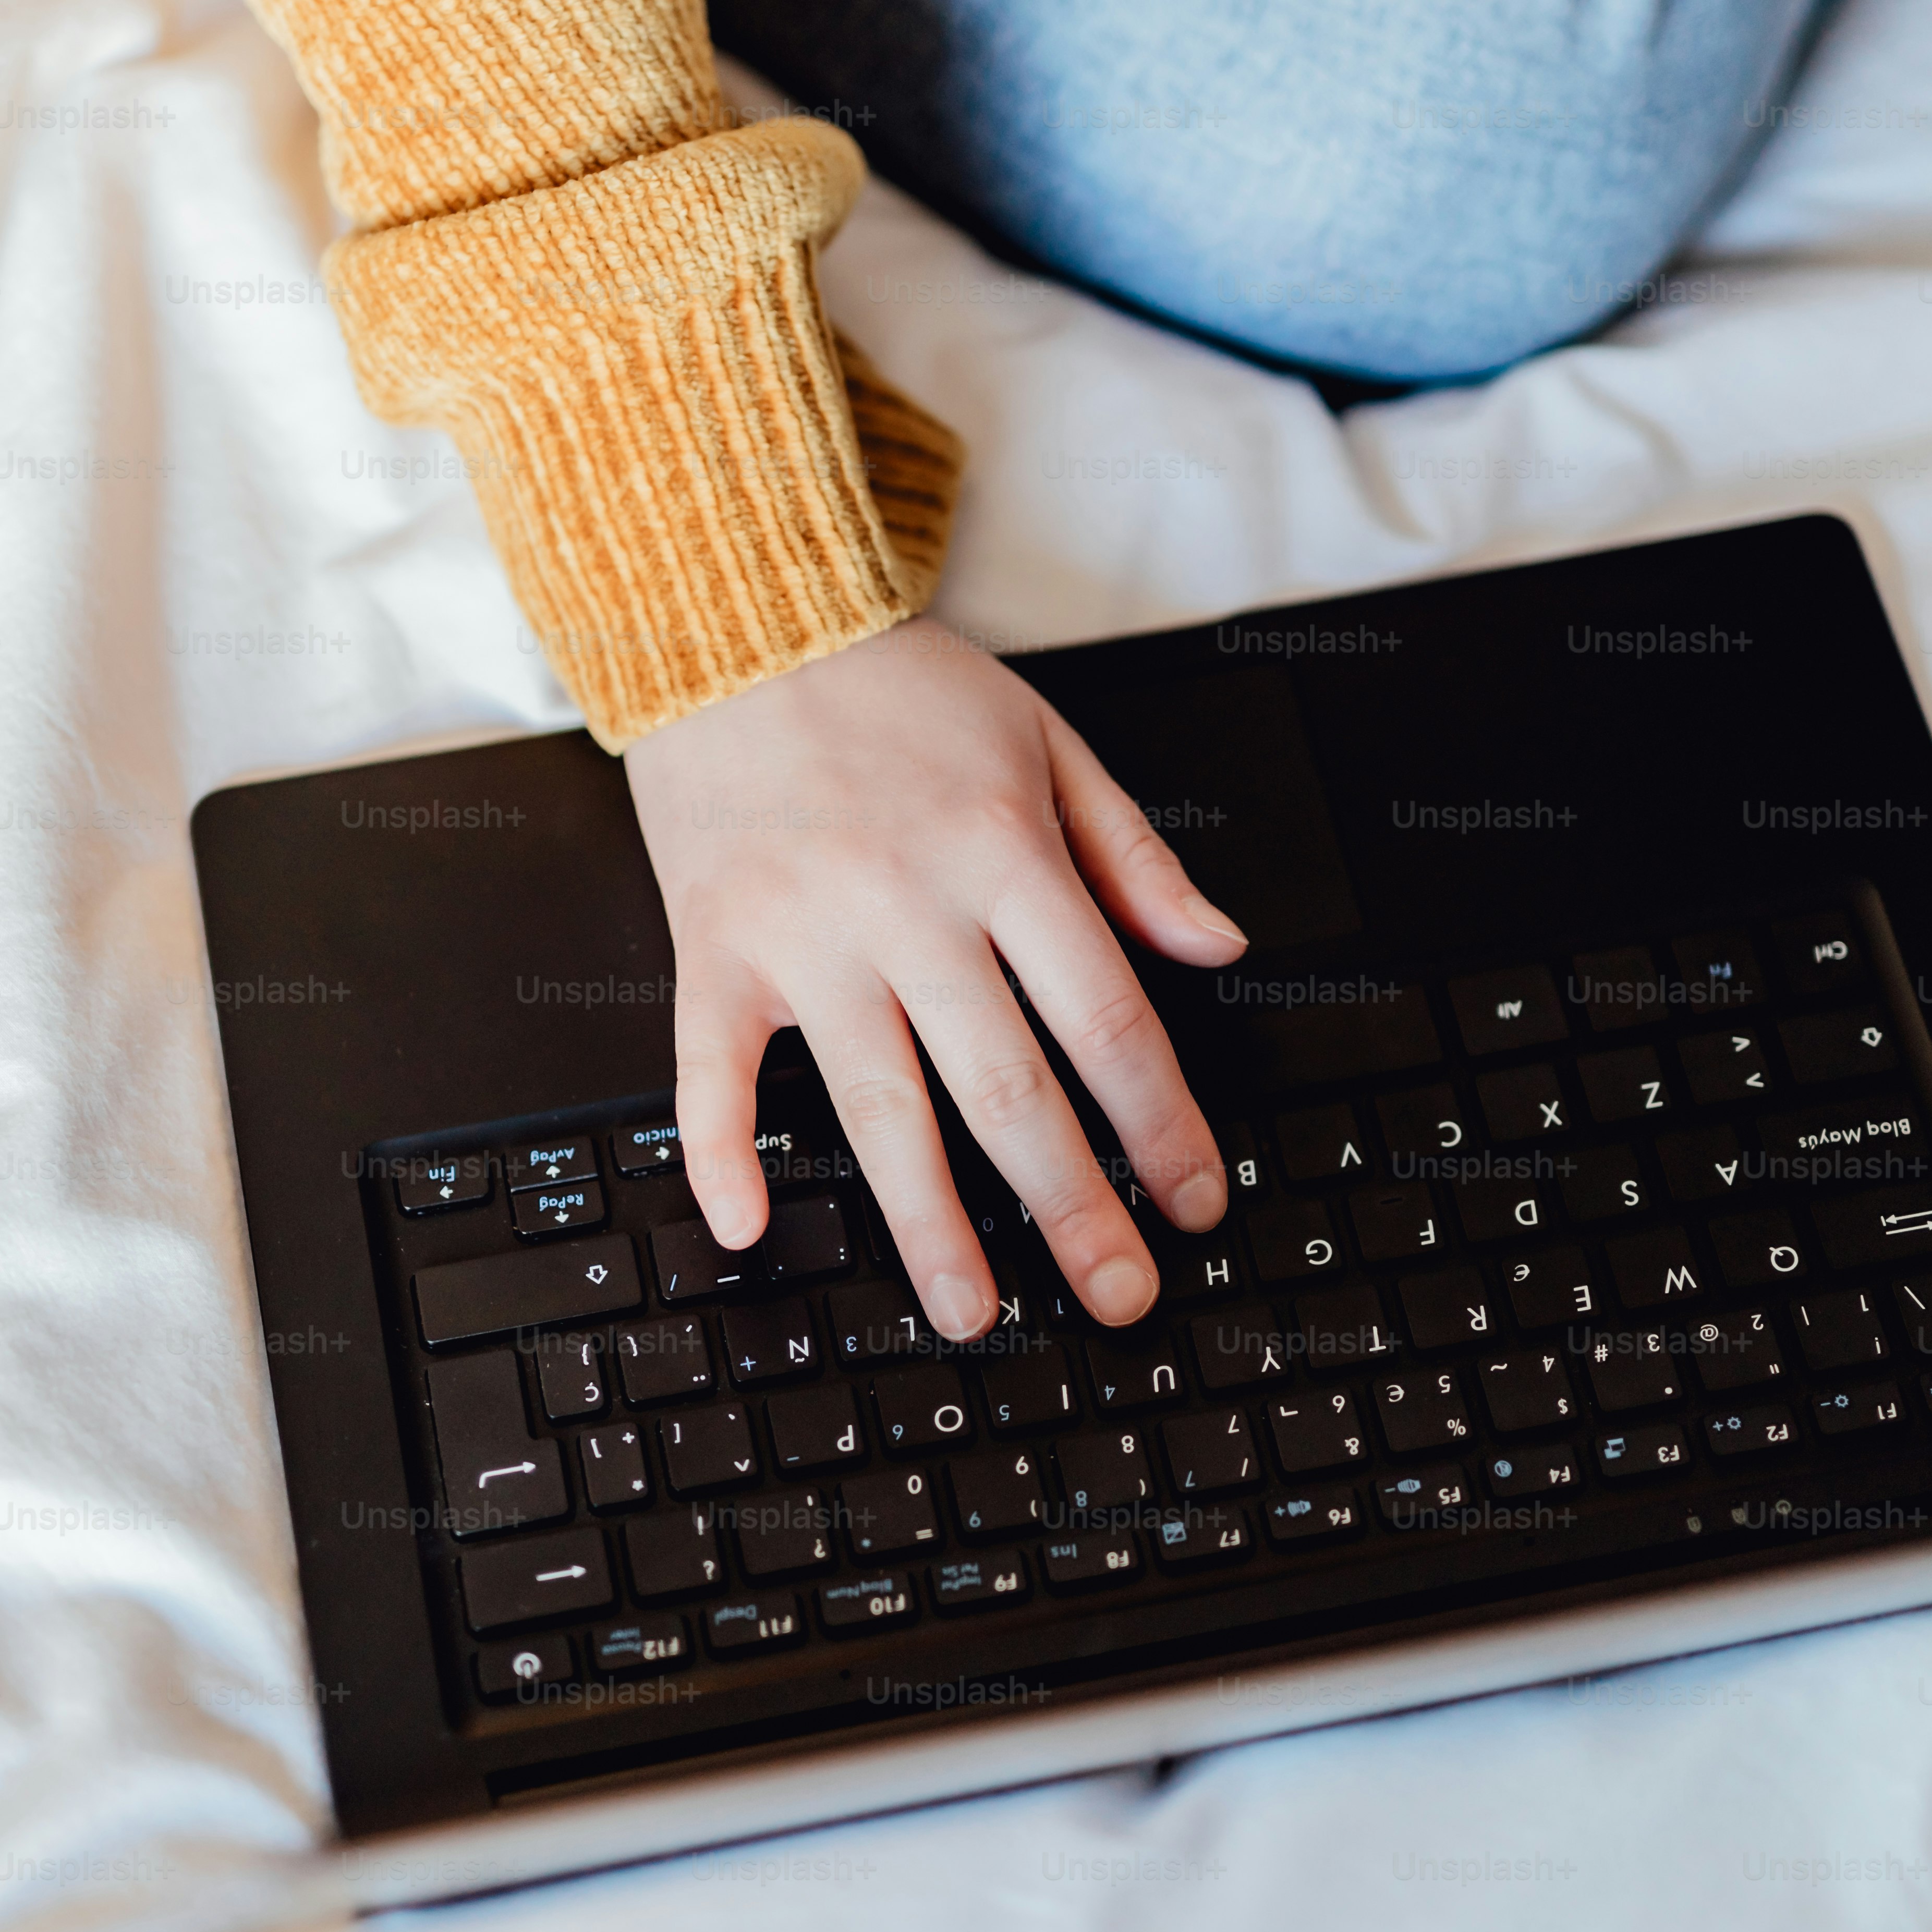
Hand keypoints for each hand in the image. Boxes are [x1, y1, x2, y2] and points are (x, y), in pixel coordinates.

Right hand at [623, 616, 1246, 1339]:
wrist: (741, 619)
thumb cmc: (897, 687)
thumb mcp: (1048, 743)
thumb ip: (1134, 856)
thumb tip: (1218, 948)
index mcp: (1003, 855)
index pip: (1106, 1016)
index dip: (1160, 1120)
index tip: (1195, 1198)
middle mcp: (909, 905)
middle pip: (1009, 1086)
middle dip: (1073, 1204)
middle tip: (1119, 1294)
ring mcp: (805, 934)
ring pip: (880, 1106)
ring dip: (930, 1222)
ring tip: (972, 1312)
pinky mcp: (716, 945)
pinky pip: (713, 1067)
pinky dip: (722, 1150)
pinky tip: (748, 1227)